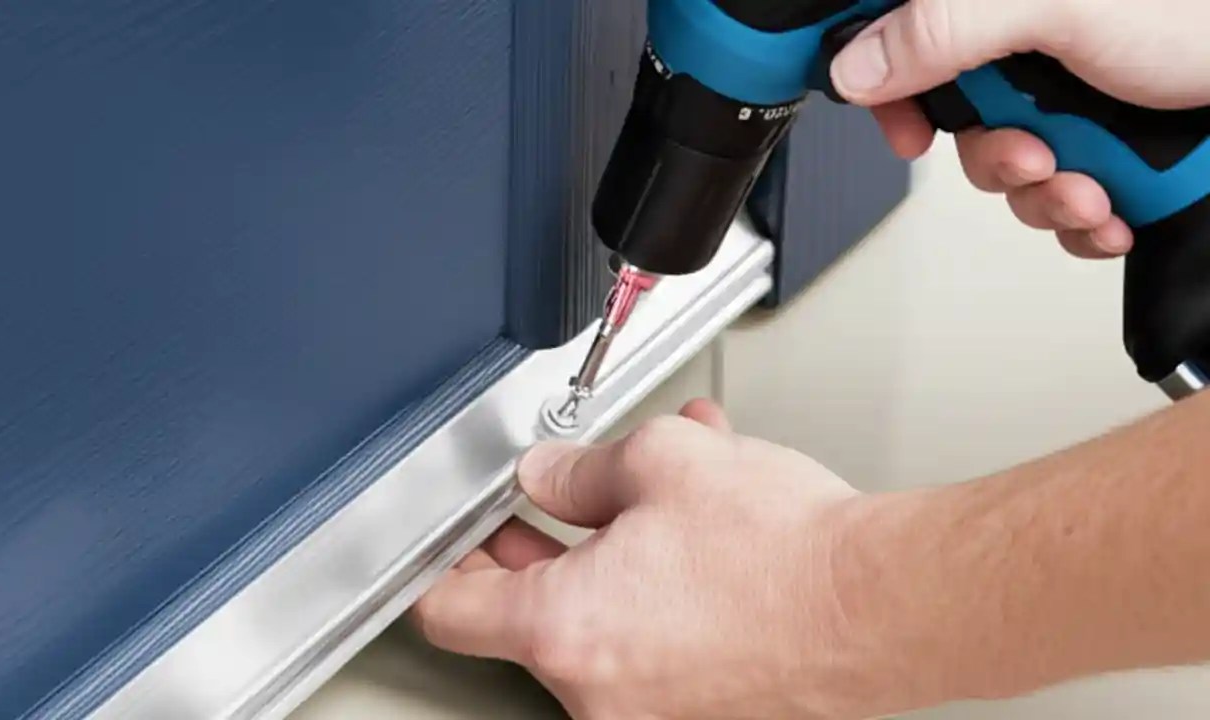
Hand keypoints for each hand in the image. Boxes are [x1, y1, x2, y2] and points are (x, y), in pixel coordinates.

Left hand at [411, 400, 910, 719]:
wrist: (880, 605)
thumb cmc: (783, 551)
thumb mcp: (659, 459)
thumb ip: (578, 468)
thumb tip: (550, 474)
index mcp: (563, 629)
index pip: (450, 610)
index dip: (445, 560)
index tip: (458, 536)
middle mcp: (600, 692)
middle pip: (530, 617)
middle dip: (542, 544)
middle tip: (559, 499)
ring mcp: (654, 712)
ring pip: (607, 616)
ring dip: (622, 548)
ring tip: (666, 489)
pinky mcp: (704, 708)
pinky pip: (659, 636)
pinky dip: (666, 583)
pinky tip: (707, 525)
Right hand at [831, 0, 1209, 258]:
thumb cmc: (1206, 20)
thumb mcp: (1061, 8)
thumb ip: (946, 28)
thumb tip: (857, 64)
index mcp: (1013, 1)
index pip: (911, 36)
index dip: (891, 88)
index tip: (900, 128)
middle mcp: (1042, 43)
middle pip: (958, 116)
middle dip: (995, 156)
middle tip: (1033, 155)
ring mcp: (1077, 99)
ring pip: (1009, 168)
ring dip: (1044, 196)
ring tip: (1092, 189)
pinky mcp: (1110, 149)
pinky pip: (1058, 201)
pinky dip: (1082, 219)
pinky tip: (1115, 211)